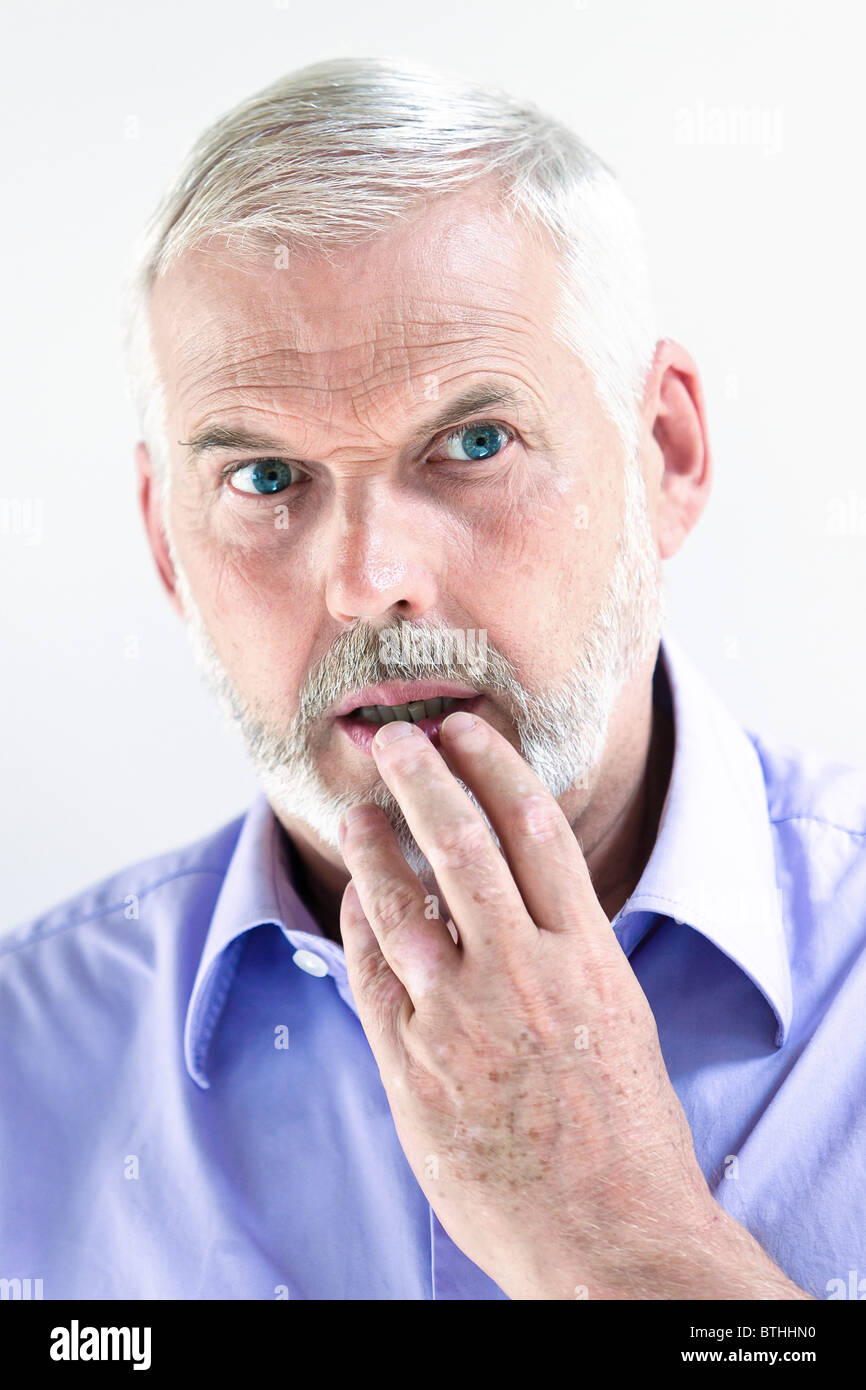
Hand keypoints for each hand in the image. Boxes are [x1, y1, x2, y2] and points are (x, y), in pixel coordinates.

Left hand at [338, 710, 808, 1299]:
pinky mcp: (412, 1067)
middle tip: (394, 739)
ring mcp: (461, 1019)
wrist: (606, 1237)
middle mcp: (524, 974)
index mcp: (588, 957)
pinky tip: (354, 901)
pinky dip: (357, 927)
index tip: (467, 731)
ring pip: (401, 902)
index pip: (535, 830)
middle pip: (462, 845)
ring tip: (358, 812)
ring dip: (374, 845)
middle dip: (424, 779)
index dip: (495, 767)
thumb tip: (514, 898)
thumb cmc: (623, 1132)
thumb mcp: (618, 1019)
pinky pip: (370, 975)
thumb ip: (567, 952)